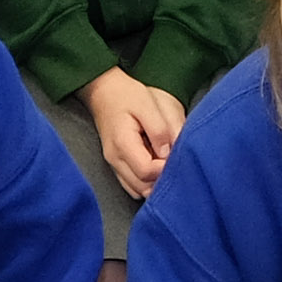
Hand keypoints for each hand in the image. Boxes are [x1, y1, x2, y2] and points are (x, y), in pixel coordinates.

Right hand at [84, 67, 186, 198]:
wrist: (104, 91)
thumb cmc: (126, 95)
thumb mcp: (148, 104)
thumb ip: (160, 130)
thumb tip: (168, 153)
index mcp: (122, 143)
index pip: (146, 172)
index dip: (165, 168)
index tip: (176, 155)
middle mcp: (115, 159)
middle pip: (142, 187)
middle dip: (162, 178)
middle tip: (174, 161)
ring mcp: (114, 165)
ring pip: (138, 190)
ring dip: (155, 182)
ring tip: (165, 162)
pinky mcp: (117, 165)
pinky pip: (133, 185)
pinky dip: (147, 182)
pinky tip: (155, 166)